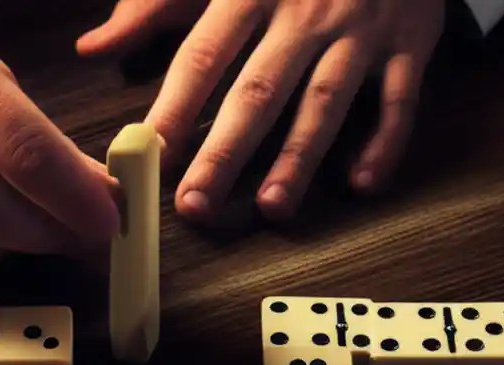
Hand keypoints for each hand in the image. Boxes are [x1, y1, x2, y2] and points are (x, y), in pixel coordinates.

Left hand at [77, 0, 445, 221]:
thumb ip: (152, 5)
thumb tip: (92, 48)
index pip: (204, 56)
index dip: (176, 108)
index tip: (149, 156)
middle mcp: (305, 9)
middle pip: (259, 89)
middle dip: (226, 151)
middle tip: (196, 205)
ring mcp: (361, 26)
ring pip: (326, 99)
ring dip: (299, 157)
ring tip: (271, 206)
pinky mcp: (412, 40)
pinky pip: (400, 97)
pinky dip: (385, 141)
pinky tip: (361, 184)